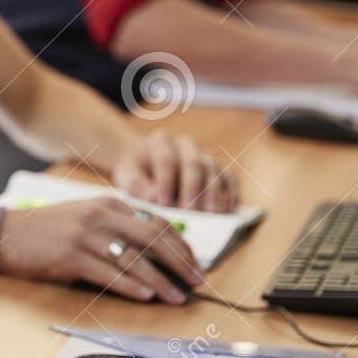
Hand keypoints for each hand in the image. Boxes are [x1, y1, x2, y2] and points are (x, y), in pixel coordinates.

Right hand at [0, 198, 201, 302]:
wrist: (7, 233)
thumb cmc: (48, 229)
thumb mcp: (85, 217)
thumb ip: (117, 226)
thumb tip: (156, 249)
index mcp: (108, 204)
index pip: (156, 222)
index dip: (181, 244)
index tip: (195, 263)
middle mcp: (100, 216)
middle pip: (153, 238)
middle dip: (180, 261)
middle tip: (197, 281)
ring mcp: (85, 236)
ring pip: (135, 259)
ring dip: (161, 281)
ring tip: (176, 297)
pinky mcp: (71, 256)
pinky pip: (108, 273)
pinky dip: (131, 286)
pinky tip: (146, 296)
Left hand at [111, 132, 235, 212]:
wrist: (146, 163)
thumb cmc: (137, 171)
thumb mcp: (126, 173)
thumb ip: (135, 183)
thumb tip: (152, 197)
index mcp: (161, 141)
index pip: (166, 158)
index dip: (165, 181)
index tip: (162, 202)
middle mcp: (186, 145)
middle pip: (194, 163)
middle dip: (192, 189)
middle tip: (190, 211)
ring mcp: (204, 155)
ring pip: (214, 170)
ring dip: (213, 194)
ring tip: (209, 215)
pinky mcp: (218, 170)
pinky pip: (230, 178)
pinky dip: (231, 193)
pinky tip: (228, 211)